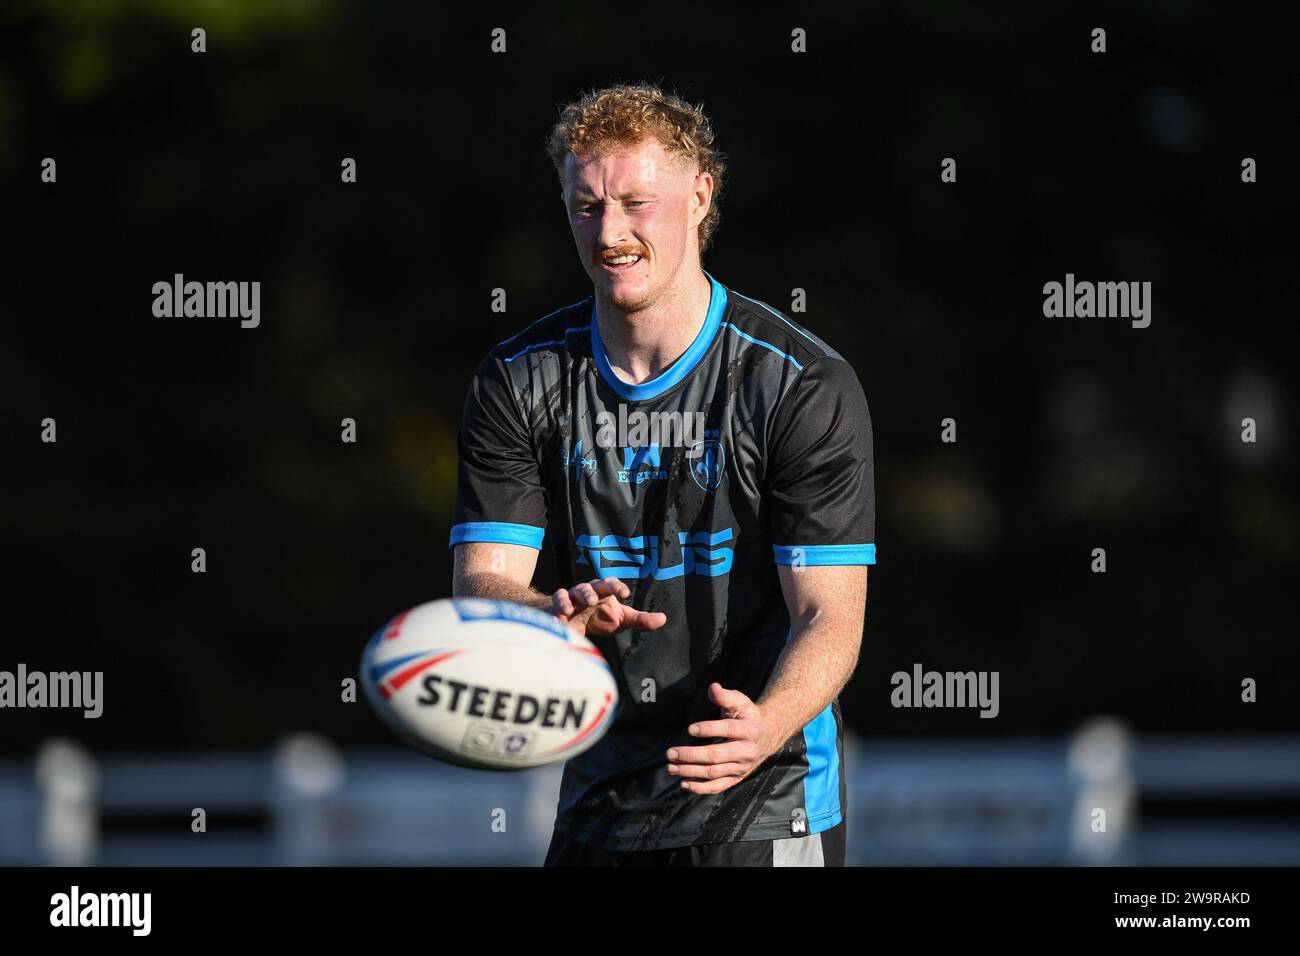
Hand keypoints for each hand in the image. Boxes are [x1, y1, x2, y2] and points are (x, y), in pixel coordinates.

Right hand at [552, 577, 666, 638]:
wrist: (577, 624)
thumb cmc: (602, 618)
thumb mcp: (622, 619)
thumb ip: (641, 620)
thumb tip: (663, 619)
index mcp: (605, 591)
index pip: (611, 584)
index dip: (616, 587)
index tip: (624, 594)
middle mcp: (589, 591)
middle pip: (590, 585)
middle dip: (591, 591)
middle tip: (593, 600)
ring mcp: (573, 597)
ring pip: (572, 592)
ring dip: (572, 600)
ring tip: (572, 609)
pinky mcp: (559, 606)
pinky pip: (557, 602)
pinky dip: (557, 609)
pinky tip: (560, 619)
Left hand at [666, 683, 784, 794]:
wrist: (767, 736)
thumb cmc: (748, 716)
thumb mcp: (740, 702)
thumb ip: (725, 696)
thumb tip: (713, 687)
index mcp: (748, 730)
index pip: (728, 730)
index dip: (709, 730)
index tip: (689, 729)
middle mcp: (746, 751)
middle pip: (717, 756)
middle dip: (691, 755)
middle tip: (670, 753)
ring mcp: (741, 767)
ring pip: (714, 773)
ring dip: (690, 772)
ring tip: (671, 767)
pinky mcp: (736, 778)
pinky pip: (718, 786)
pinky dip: (700, 788)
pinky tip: (683, 784)